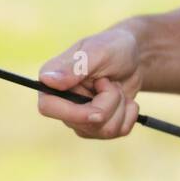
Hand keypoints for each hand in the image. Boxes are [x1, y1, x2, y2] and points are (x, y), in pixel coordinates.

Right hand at [37, 23, 142, 139]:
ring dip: (120, 107)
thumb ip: (74, 67)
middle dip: (109, 103)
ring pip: (103, 131)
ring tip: (117, 87)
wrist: (133, 57)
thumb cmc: (112, 47)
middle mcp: (63, 103)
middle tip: (111, 82)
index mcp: (52, 82)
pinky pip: (118, 133)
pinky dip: (129, 115)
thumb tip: (47, 80)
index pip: (48, 108)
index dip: (74, 114)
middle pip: (83, 123)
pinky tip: (126, 100)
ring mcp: (80, 118)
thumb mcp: (98, 51)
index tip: (97, 111)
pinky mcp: (98, 126)